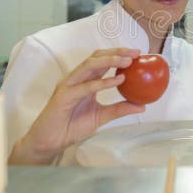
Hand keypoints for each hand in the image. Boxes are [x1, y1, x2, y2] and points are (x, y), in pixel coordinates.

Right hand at [9, 48, 145, 164]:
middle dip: (117, 52)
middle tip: (135, 53)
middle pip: (96, 57)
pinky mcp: (64, 96)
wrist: (51, 141)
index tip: (138, 54)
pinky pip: (85, 87)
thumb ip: (120, 109)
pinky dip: (102, 82)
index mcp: (85, 81)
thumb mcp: (102, 116)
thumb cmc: (72, 127)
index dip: (119, 54)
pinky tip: (118, 80)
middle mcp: (77, 79)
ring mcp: (69, 85)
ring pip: (89, 65)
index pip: (102, 61)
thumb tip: (142, 106)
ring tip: (127, 61)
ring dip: (110, 61)